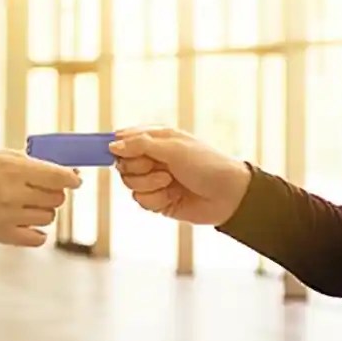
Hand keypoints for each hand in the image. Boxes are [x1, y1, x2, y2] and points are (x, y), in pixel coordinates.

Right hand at [0, 151, 81, 246]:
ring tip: (25, 203)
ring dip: (44, 210)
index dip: (72, 179)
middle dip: (54, 193)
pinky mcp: (2, 235)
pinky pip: (38, 239)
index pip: (58, 177)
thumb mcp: (1, 156)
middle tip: (40, 189)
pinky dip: (38, 231)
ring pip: (49, 217)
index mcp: (13, 169)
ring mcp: (7, 217)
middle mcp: (11, 193)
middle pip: (57, 199)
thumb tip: (70, 174)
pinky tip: (26, 221)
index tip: (75, 180)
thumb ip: (34, 163)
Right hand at [110, 127, 251, 225]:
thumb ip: (140, 145)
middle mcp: (153, 158)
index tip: (113, 152)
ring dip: (148, 184)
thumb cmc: (206, 164)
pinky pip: (140, 201)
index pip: (125, 139)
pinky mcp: (158, 200)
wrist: (228, 195)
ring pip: (129, 183)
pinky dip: (155, 199)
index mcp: (157, 139)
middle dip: (137, 167)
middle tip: (157, 166)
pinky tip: (172, 195)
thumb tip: (112, 145)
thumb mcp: (173, 148)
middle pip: (123, 163)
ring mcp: (155, 180)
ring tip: (170, 181)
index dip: (118, 146)